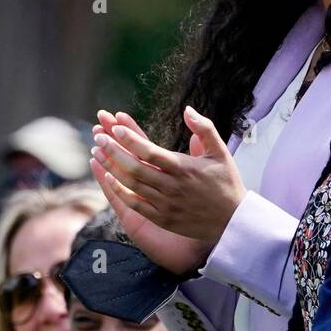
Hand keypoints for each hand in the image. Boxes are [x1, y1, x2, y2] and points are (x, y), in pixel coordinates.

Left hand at [89, 108, 235, 273]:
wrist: (233, 220)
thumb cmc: (227, 183)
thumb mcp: (221, 152)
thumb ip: (204, 129)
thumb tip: (187, 110)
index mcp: (184, 168)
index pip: (150, 151)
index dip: (130, 139)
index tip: (115, 127)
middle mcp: (172, 186)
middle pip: (134, 167)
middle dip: (113, 150)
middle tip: (98, 136)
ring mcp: (165, 204)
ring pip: (130, 184)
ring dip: (111, 167)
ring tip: (97, 152)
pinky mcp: (162, 218)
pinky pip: (134, 204)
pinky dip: (119, 191)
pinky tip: (108, 178)